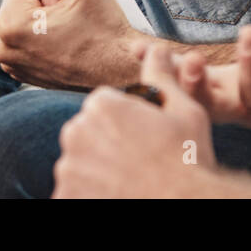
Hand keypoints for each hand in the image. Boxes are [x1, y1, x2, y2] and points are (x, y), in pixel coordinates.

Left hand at [0, 0, 139, 89]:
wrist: (120, 72)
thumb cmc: (105, 31)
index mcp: (10, 23)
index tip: (67, 8)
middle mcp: (2, 47)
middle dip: (44, 4)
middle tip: (69, 23)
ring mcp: (10, 63)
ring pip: (23, 17)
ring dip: (43, 21)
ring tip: (67, 36)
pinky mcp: (21, 72)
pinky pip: (25, 37)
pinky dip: (43, 38)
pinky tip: (64, 48)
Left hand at [53, 43, 250, 197]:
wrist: (186, 202)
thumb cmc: (187, 158)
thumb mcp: (182, 109)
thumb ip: (161, 76)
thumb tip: (158, 49)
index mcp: (100, 104)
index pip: (105, 108)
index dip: (128, 124)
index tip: (146, 139)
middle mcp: (76, 132)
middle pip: (89, 134)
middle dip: (108, 145)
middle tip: (139, 162)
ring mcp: (67, 168)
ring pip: (80, 164)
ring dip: (97, 172)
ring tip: (130, 182)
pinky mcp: (64, 197)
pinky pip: (73, 192)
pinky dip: (90, 194)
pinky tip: (118, 195)